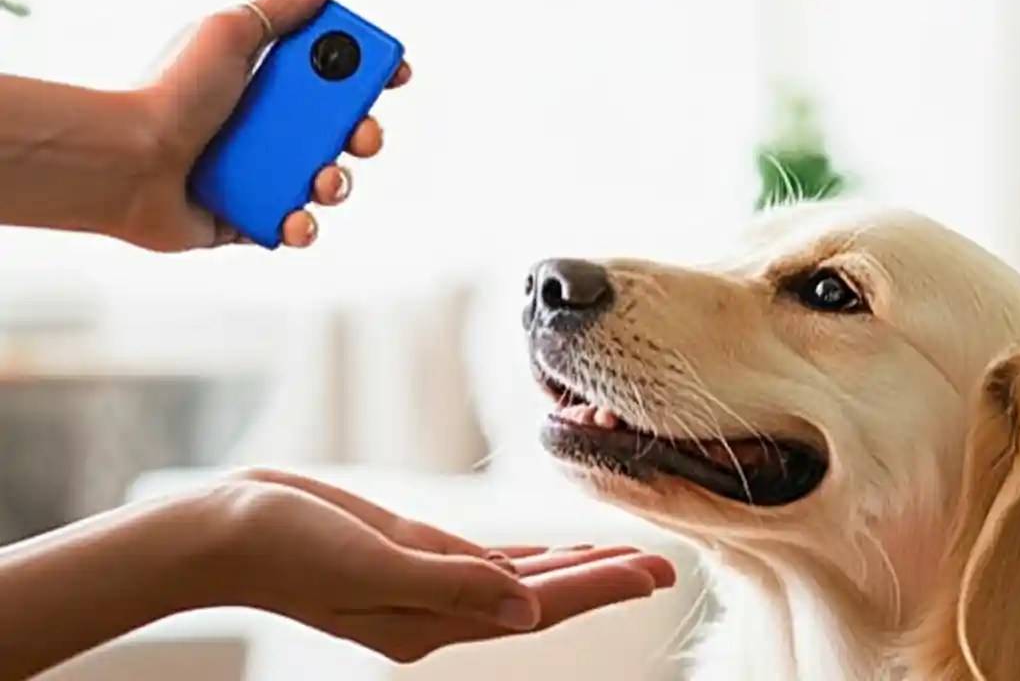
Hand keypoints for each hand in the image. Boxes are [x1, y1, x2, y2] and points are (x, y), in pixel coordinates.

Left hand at [122, 0, 410, 250]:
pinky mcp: (247, 218)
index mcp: (265, 83)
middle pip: (340, 132)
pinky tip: (292, 217)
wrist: (128, 161)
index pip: (331, 77)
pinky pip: (292, 227)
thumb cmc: (170, 94)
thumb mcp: (229, 33)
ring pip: (325, 183)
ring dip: (336, 184)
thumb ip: (280, 8)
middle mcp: (265, 128)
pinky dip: (300, 226)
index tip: (393, 76)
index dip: (366, 77)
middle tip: (361, 136)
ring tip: (319, 181)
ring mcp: (259, 175)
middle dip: (363, 135)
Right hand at [192, 469, 675, 662]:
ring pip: (521, 577)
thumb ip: (451, 584)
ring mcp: (427, 582)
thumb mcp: (371, 563)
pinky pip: (488, 560)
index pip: (538, 604)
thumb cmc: (287, 546)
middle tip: (664, 564)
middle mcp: (440, 607)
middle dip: (604, 580)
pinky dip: (528, 556)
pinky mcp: (412, 553)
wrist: (225, 531)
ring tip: (626, 558)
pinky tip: (554, 554)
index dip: (600, 588)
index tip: (655, 573)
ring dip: (575, 569)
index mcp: (433, 618)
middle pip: (542, 595)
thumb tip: (528, 605)